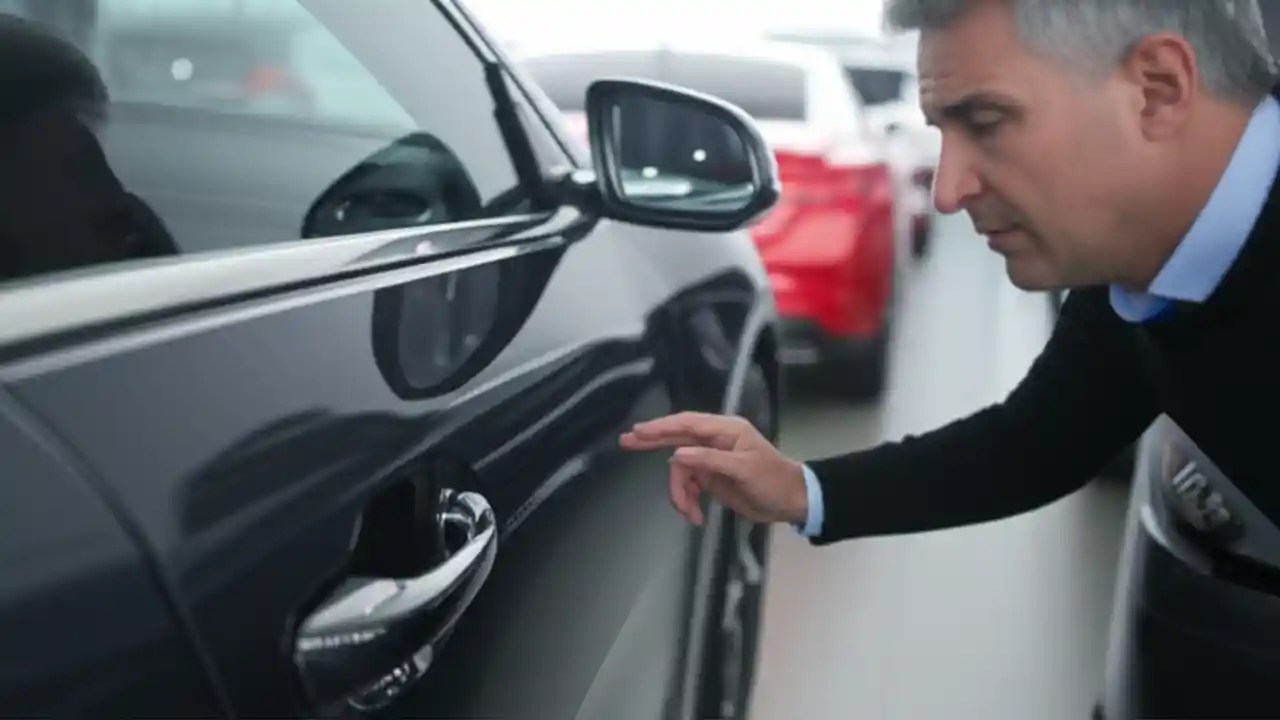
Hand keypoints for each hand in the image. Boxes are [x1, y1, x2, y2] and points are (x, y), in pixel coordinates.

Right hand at [619, 411, 807, 525]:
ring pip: (681, 470)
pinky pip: (689, 486)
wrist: (791, 502)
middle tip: (626, 442)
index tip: (640, 431)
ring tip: (686, 512)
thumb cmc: (773, 480)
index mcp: (725, 431)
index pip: (687, 424)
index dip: (662, 427)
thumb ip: (711, 460)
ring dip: (679, 492)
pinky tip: (694, 516)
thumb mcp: (744, 469)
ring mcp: (711, 460)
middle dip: (653, 443)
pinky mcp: (711, 478)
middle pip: (677, 438)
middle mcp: (715, 441)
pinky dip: (687, 501)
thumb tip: (679, 454)